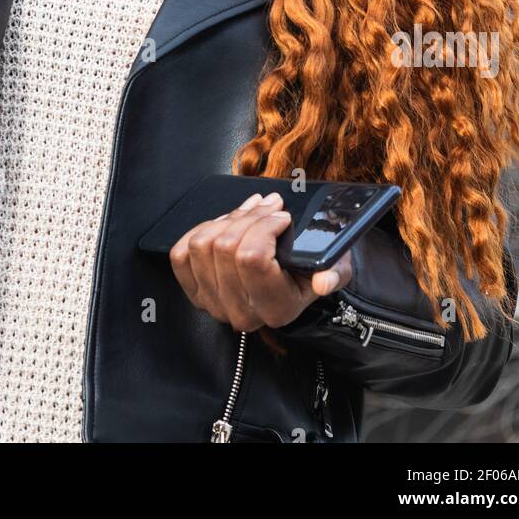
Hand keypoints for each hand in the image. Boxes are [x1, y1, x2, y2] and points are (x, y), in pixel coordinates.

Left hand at [168, 190, 352, 331]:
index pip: (252, 258)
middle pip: (226, 247)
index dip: (265, 226)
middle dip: (249, 216)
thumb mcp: (336, 268)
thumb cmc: (313, 269)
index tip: (283, 216)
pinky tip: (224, 224)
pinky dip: (200, 230)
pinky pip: (182, 254)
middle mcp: (242, 313)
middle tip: (269, 205)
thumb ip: (334, 274)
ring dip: (227, 219)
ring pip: (203, 246)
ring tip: (250, 211)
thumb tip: (324, 282)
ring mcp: (214, 304)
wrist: (293, 282)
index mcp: (276, 309)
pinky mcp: (195, 291)